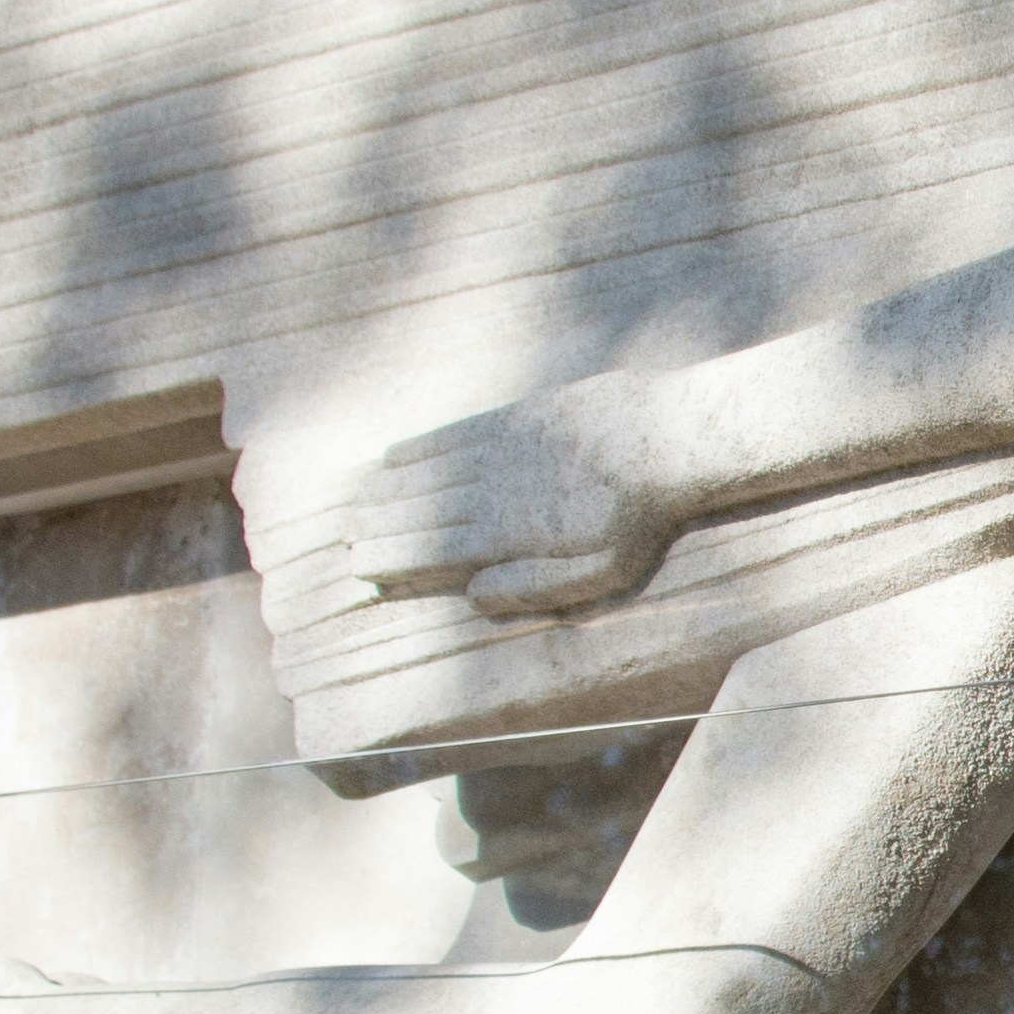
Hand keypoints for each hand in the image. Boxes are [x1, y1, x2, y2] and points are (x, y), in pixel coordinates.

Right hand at [344, 378, 677, 616]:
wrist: (671, 438)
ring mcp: (500, 451)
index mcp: (509, 535)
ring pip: (426, 474)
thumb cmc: (640, 519)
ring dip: (385, 490)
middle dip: (376, 527)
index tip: (358, 565)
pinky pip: (452, 435)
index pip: (432, 551)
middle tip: (343, 538)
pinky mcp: (514, 418)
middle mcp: (493, 492)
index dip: (391, 558)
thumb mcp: (598, 574)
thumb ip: (532, 587)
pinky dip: (417, 449)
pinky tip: (392, 456)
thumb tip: (470, 594)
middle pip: (419, 512)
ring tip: (352, 503)